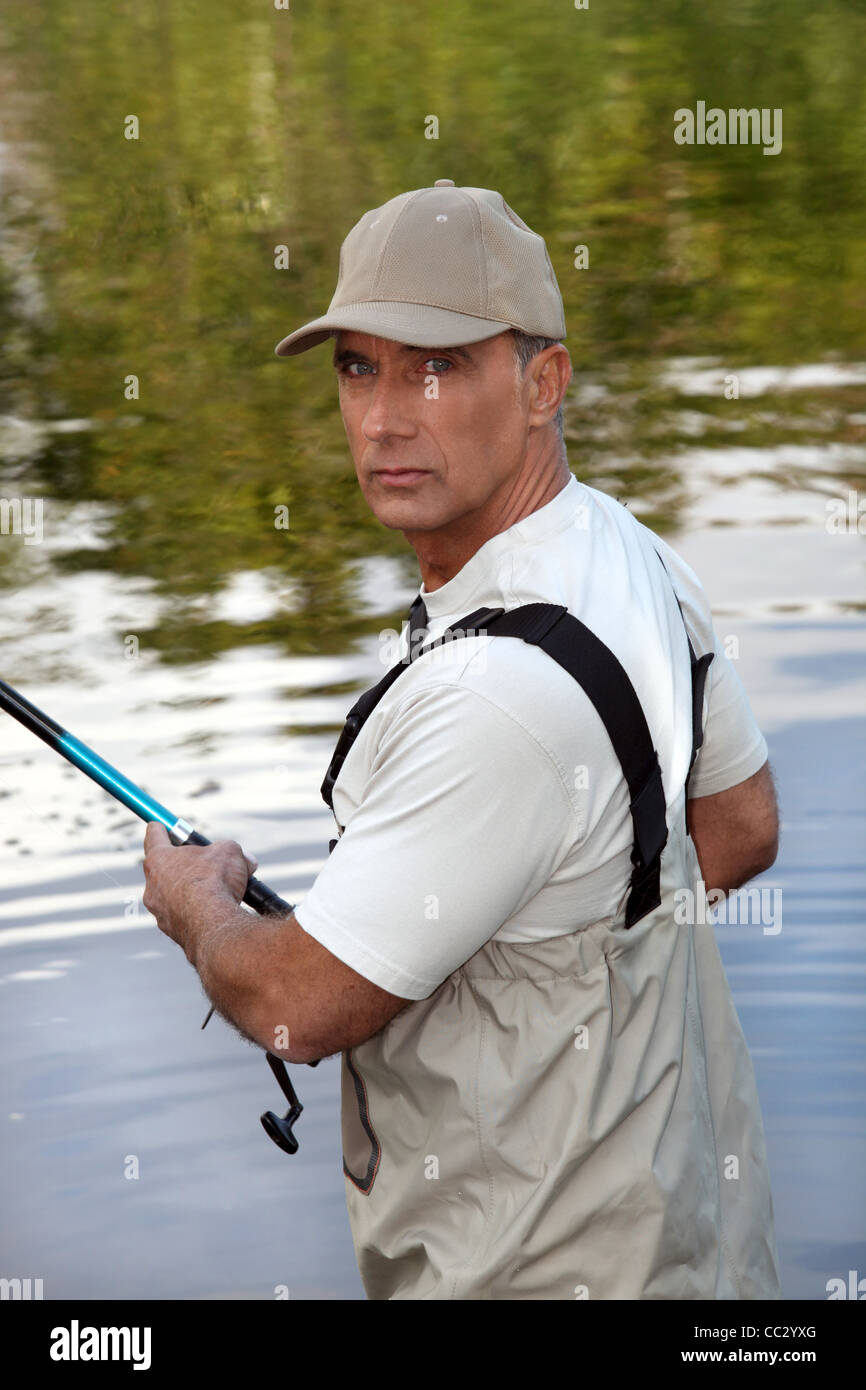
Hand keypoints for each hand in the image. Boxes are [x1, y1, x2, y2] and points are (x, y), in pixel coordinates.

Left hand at [142, 822, 257, 954]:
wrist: (214, 924)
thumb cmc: (216, 882)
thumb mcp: (230, 852)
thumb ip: (232, 851)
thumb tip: (246, 861)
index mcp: (160, 859)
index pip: (154, 836)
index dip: (160, 828)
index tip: (161, 825)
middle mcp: (152, 885)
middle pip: (165, 868)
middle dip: (185, 864)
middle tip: (206, 863)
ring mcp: (159, 910)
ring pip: (173, 894)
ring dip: (190, 891)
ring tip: (217, 892)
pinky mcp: (171, 929)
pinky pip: (182, 914)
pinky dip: (195, 911)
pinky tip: (215, 911)